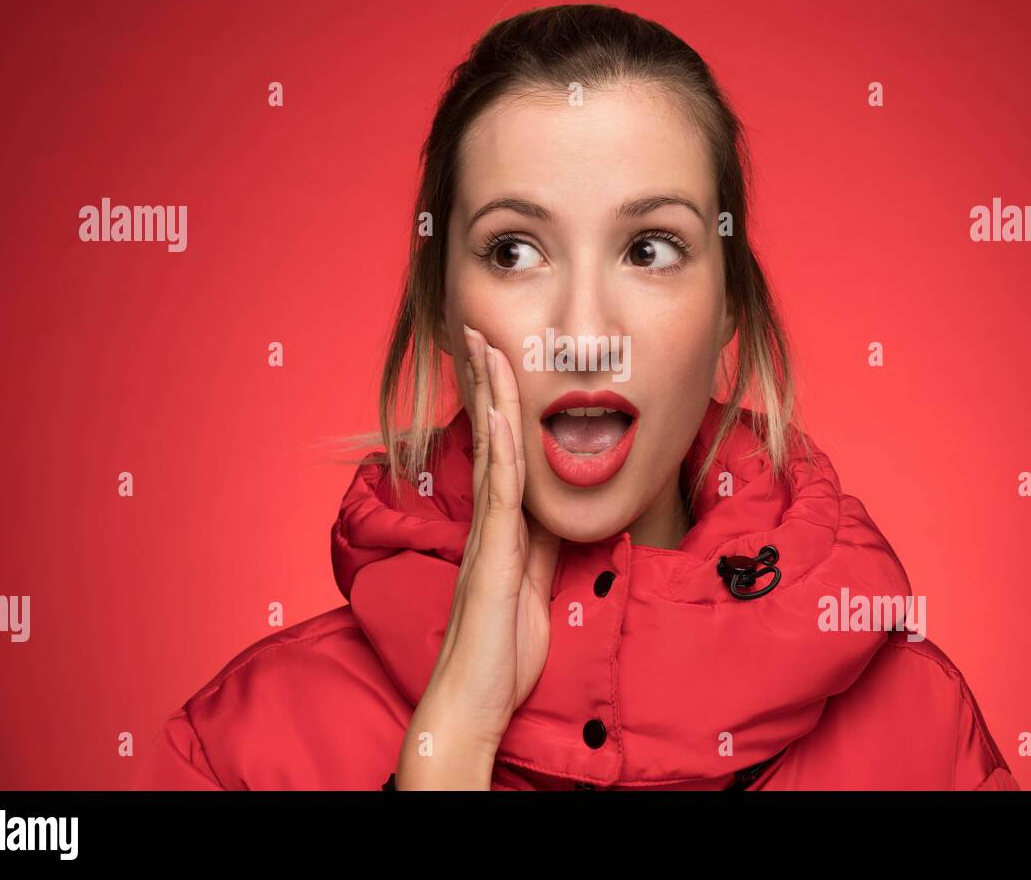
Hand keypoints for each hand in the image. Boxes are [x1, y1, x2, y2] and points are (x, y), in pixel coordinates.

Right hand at [394, 324, 560, 788]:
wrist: (473, 700)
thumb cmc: (501, 651)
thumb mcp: (534, 587)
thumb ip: (541, 546)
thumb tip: (557, 511)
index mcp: (501, 528)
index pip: (503, 452)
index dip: (500, 405)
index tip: (499, 361)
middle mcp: (488, 523)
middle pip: (490, 440)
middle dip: (486, 384)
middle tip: (478, 331)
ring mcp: (487, 537)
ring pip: (492, 454)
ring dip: (490, 399)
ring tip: (486, 349)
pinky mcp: (492, 558)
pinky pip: (499, 496)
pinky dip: (500, 452)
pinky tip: (501, 415)